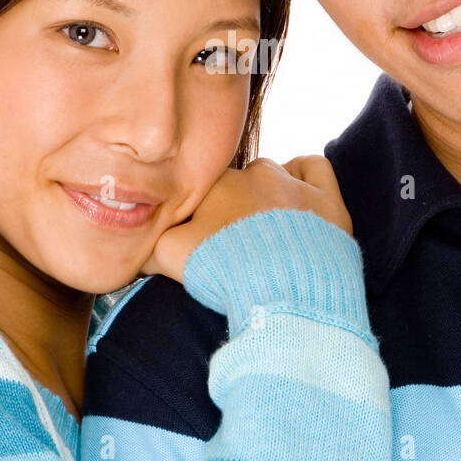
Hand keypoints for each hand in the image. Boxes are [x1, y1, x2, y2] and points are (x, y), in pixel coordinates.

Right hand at [141, 155, 352, 283]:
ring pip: (273, 173)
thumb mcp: (168, 258)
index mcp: (216, 184)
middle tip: (235, 244)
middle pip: (238, 183)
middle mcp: (254, 172)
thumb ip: (147, 245)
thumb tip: (133, 246)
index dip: (202, 217)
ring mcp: (294, 182)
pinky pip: (314, 167)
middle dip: (234, 207)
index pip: (204, 190)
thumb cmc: (224, 272)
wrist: (284, 292)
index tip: (205, 241)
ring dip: (267, 195)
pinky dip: (305, 175)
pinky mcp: (328, 198)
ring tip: (267, 233)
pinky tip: (299, 197)